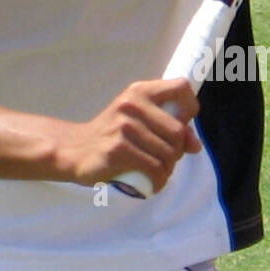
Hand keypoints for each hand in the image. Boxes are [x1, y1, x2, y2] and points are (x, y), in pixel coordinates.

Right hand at [54, 80, 201, 194]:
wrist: (74, 150)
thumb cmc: (111, 135)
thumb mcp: (137, 120)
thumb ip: (167, 127)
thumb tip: (195, 145)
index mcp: (139, 91)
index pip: (181, 88)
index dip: (189, 108)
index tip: (182, 125)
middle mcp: (131, 105)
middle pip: (178, 132)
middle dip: (176, 152)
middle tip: (163, 159)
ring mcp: (124, 127)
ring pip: (168, 154)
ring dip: (167, 170)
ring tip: (155, 172)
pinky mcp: (118, 150)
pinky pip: (154, 169)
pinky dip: (158, 181)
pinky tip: (152, 183)